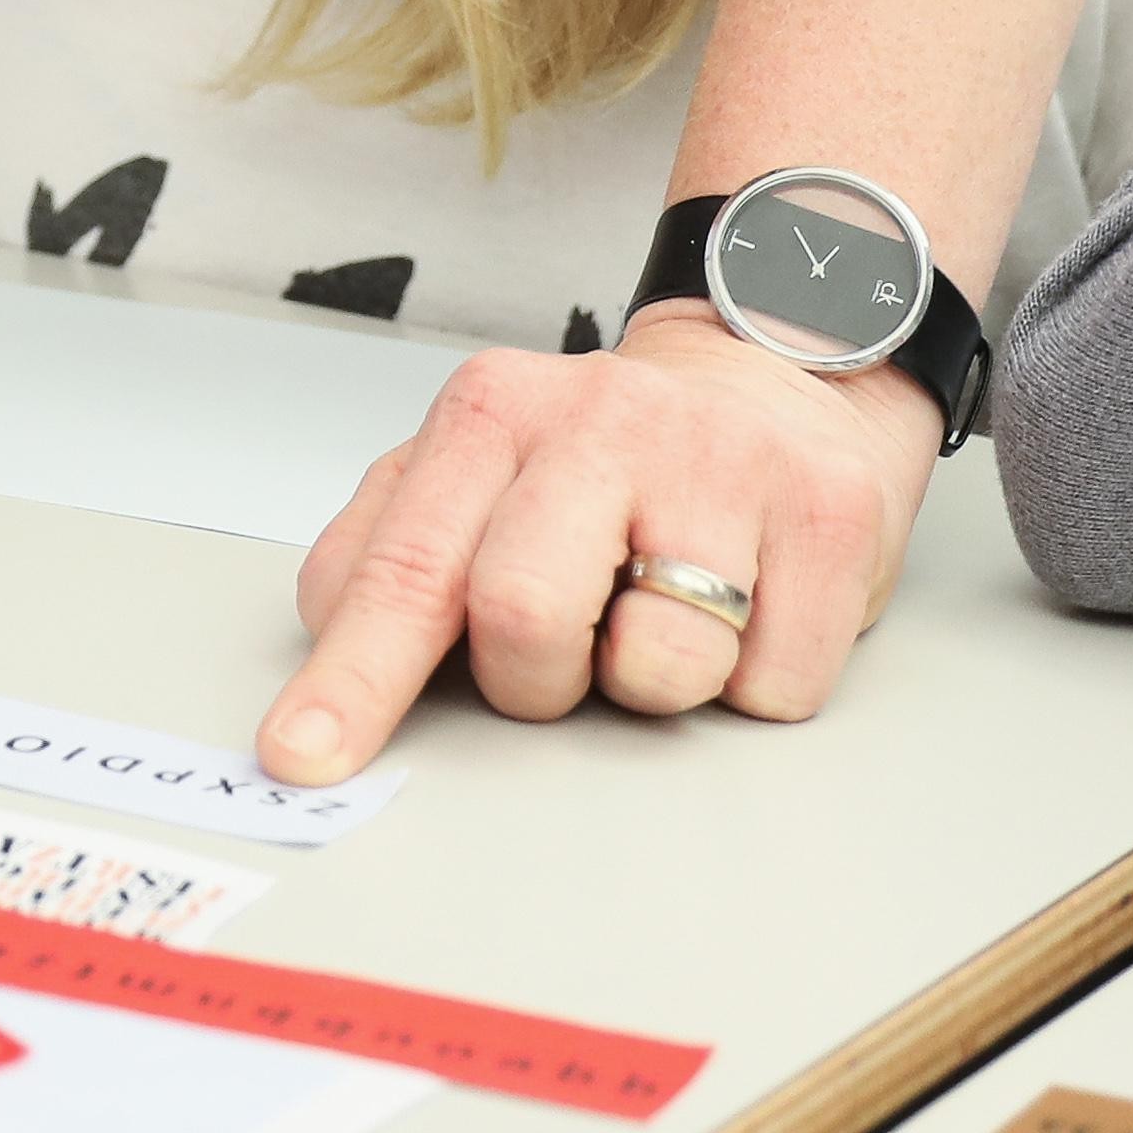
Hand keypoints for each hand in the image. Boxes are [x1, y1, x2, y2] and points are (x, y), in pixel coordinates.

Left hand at [255, 304, 939, 783]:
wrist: (773, 377)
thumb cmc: (604, 457)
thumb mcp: (477, 471)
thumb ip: (388, 547)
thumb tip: (327, 640)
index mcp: (494, 414)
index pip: (407, 569)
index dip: (354, 677)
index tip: (303, 754)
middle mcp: (604, 420)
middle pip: (523, 619)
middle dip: (532, 682)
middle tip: (563, 654)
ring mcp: (724, 462)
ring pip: (659, 670)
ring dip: (652, 683)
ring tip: (664, 609)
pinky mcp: (830, 514)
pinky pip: (772, 687)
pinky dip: (752, 677)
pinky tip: (751, 601)